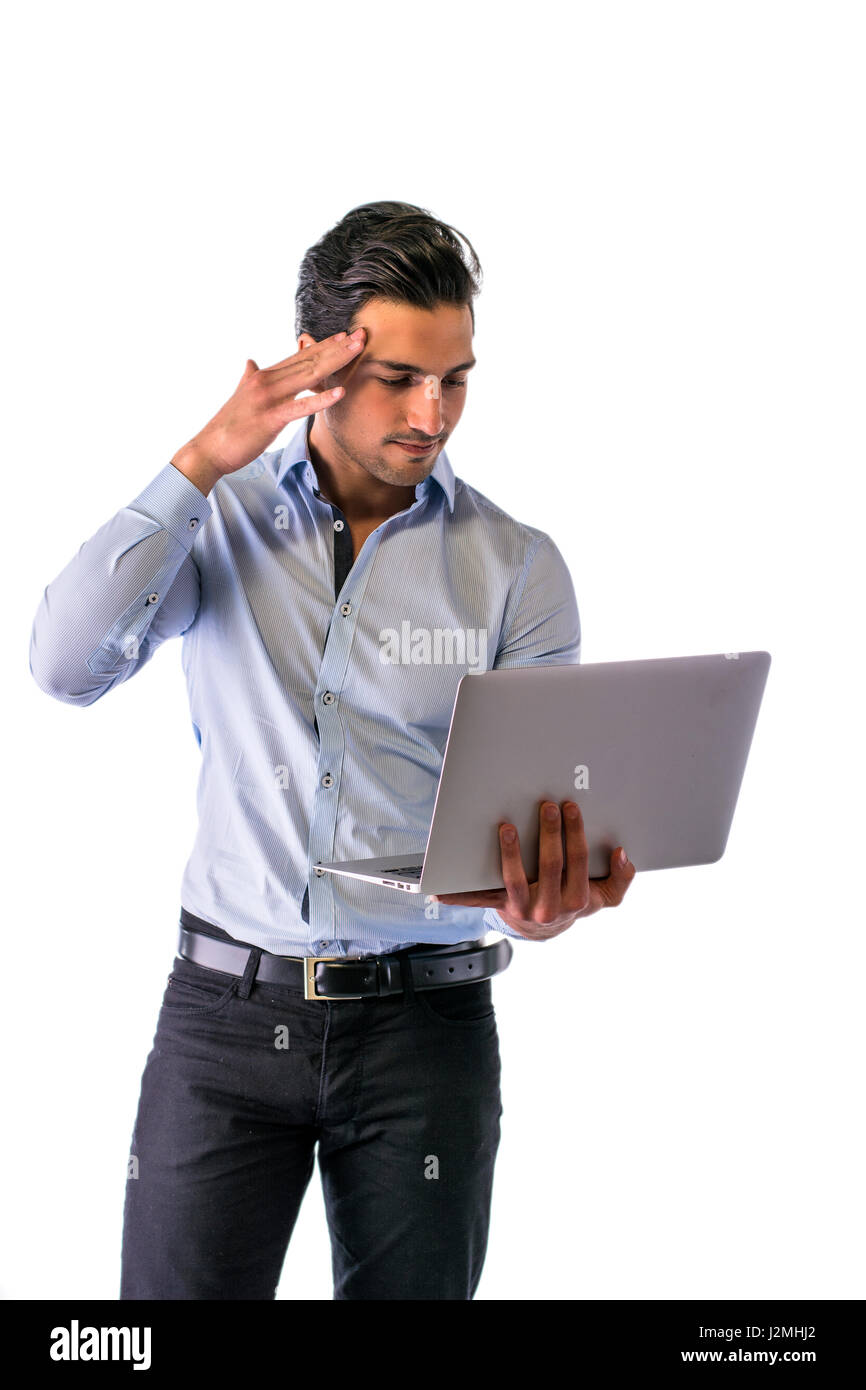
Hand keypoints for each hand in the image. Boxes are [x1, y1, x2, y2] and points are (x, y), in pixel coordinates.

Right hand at [170, 327, 366, 494]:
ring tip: (357, 350)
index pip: (299, 356)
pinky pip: (300, 407)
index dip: (323, 346)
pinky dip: (321, 399)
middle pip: (309, 360)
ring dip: (335, 362)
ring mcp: (269, 398)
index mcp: (264, 375)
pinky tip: (340, 392)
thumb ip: (249, 376)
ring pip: (308, 376)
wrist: (210, 447)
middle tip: (362, 336)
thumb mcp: (241, 394)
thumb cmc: (229, 425)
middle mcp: (267, 381)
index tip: (344, 336)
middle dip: (337, 348)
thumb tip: (250, 361)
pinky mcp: (271, 419)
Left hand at [431, 799, 635, 940]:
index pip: (576, 862)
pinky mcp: (499, 907)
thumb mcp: (604, 897)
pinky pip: (478, 901)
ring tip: (507, 828)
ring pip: (515, 879)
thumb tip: (622, 853)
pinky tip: (438, 891)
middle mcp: (549, 907)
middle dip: (550, 833)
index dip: (574, 834)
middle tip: (547, 806)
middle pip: (550, 866)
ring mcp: (522, 908)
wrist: (545, 930)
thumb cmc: (573, 901)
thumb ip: (621, 878)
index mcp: (576, 900)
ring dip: (511, 852)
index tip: (570, 808)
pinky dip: (457, 897)